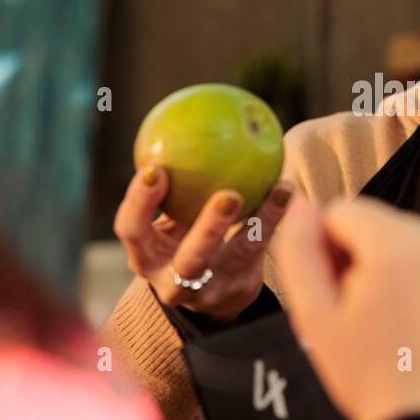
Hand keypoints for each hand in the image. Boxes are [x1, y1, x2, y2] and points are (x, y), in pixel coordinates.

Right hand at [113, 165, 293, 325]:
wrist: (211, 295)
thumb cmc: (180, 238)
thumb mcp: (167, 219)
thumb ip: (169, 185)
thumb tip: (178, 124)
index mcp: (145, 256)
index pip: (132, 230)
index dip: (139, 203)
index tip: (155, 169)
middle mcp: (173, 282)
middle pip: (190, 259)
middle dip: (208, 230)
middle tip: (229, 195)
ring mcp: (211, 292)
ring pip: (237, 259)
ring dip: (259, 223)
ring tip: (278, 190)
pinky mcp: (240, 289)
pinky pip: (262, 250)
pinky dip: (276, 218)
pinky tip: (288, 189)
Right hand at [272, 195, 419, 419]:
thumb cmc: (370, 377)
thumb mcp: (314, 317)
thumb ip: (297, 249)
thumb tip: (299, 201)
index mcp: (395, 245)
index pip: (345, 212)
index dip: (332, 252)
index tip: (344, 295)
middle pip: (389, 224)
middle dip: (374, 258)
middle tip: (376, 315)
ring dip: (413, 269)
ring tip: (410, 323)